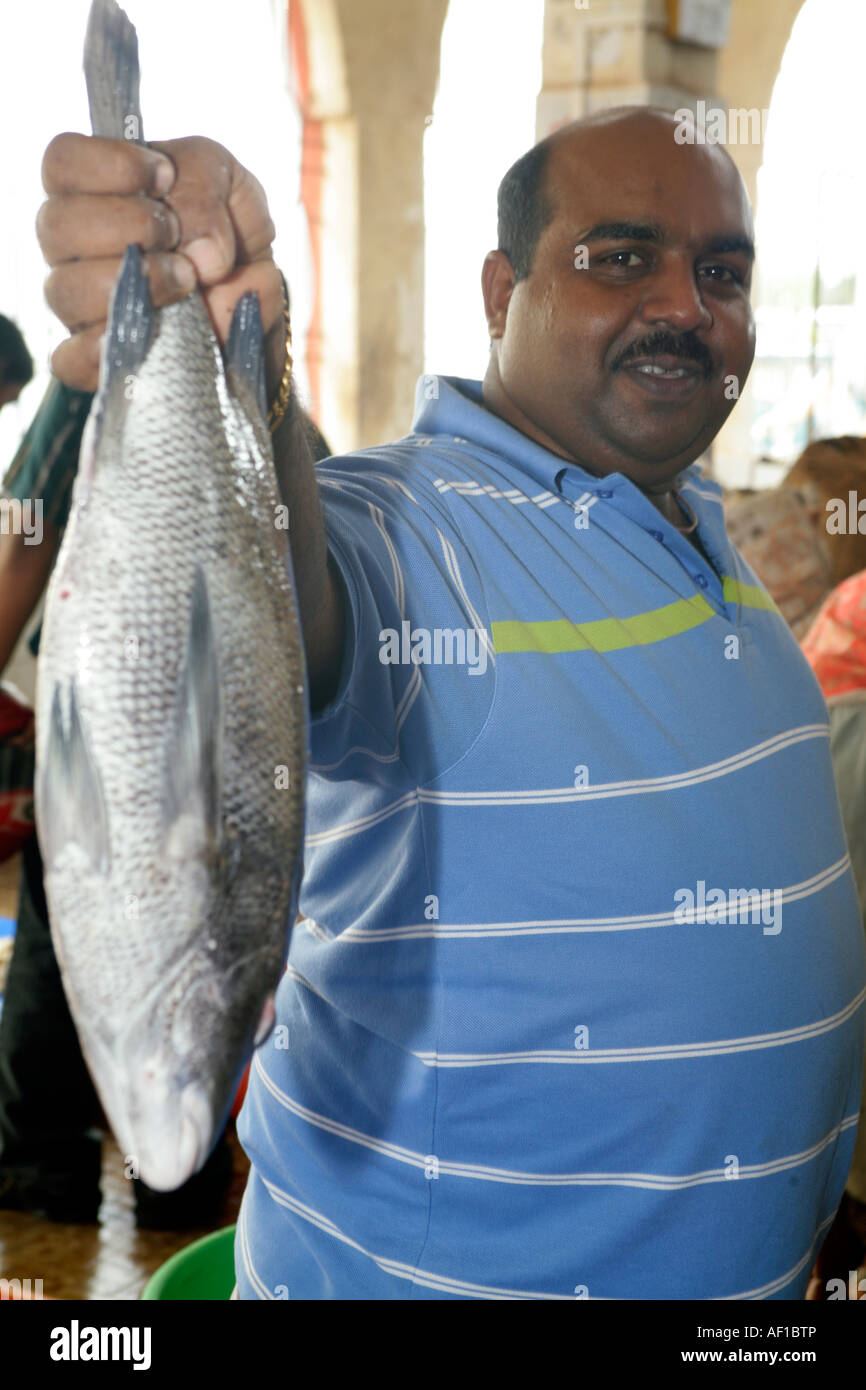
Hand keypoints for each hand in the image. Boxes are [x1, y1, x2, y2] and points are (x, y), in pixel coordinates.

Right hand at [38, 134, 283, 392]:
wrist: (251, 297)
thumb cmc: (225, 229)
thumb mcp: (229, 184)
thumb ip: (207, 189)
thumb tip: (200, 250)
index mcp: (94, 189)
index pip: (62, 162)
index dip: (108, 165)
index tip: (164, 177)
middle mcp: (75, 245)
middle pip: (57, 226)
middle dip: (128, 226)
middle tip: (177, 236)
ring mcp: (81, 303)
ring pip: (65, 291)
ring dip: (133, 283)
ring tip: (187, 280)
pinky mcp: (96, 357)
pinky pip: (70, 360)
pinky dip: (100, 349)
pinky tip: (146, 336)